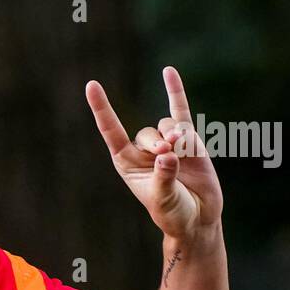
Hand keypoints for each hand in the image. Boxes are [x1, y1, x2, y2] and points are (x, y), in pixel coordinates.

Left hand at [84, 66, 223, 239]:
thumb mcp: (163, 198)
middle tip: (166, 155)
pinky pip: (180, 111)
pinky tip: (168, 71)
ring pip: (167, 126)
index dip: (102, 108)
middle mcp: (144, 150)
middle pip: (146, 132)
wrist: (198, 217)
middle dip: (158, 143)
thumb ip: (164, 176)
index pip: (111, 131)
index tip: (92, 85)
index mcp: (127, 163)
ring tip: (180, 149)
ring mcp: (167, 143)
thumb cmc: (173, 212)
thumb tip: (167, 154)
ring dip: (174, 135)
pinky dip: (175, 92)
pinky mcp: (189, 140)